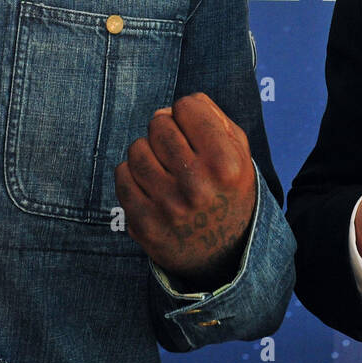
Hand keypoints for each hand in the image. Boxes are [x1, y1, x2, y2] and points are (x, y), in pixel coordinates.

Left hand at [115, 93, 257, 291]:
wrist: (224, 255)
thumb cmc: (228, 191)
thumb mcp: (239, 153)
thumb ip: (212, 117)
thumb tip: (169, 109)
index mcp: (225, 163)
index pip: (187, 106)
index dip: (187, 113)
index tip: (192, 128)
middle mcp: (196, 185)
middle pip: (159, 123)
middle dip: (165, 129)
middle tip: (176, 148)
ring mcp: (167, 206)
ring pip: (136, 148)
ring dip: (147, 150)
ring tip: (162, 165)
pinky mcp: (144, 225)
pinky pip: (122, 176)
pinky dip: (132, 173)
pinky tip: (149, 183)